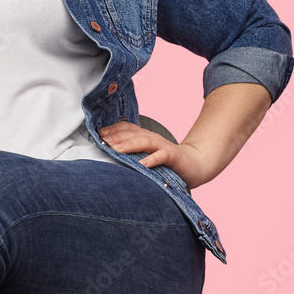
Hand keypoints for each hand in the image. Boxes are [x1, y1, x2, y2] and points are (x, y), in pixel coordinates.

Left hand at [98, 122, 214, 189]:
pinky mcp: (174, 156)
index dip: (113, 129)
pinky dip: (152, 159)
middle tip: (102, 141)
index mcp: (145, 136)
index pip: (128, 128)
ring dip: (130, 144)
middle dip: (117, 136)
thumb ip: (132, 153)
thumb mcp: (147, 155)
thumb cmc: (166, 162)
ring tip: (116, 149)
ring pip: (145, 142)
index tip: (99, 134)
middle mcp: (153, 138)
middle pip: (133, 133)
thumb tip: (110, 154)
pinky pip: (162, 156)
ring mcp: (163, 146)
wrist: (195, 165)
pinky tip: (142, 164)